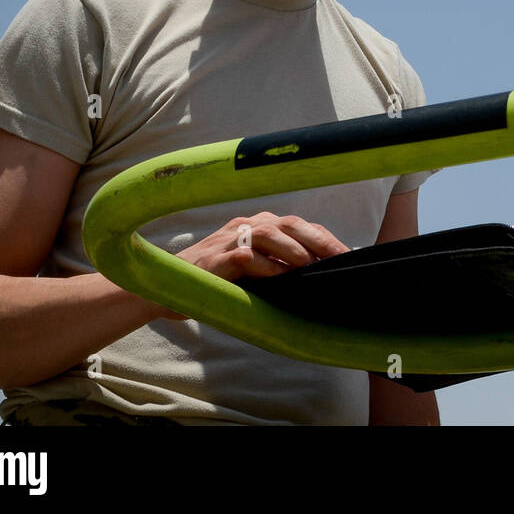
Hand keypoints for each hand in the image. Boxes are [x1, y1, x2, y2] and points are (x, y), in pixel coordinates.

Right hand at [175, 212, 348, 282]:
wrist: (165, 289)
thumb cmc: (216, 281)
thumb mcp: (252, 270)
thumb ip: (278, 266)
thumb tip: (317, 273)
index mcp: (257, 226)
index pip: (298, 225)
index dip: (324, 237)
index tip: (348, 254)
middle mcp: (245, 227)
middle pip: (288, 224)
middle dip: (318, 240)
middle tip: (340, 257)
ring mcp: (228, 241)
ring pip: (267, 233)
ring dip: (293, 249)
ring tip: (311, 264)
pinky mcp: (213, 260)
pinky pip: (243, 257)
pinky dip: (264, 265)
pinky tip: (279, 276)